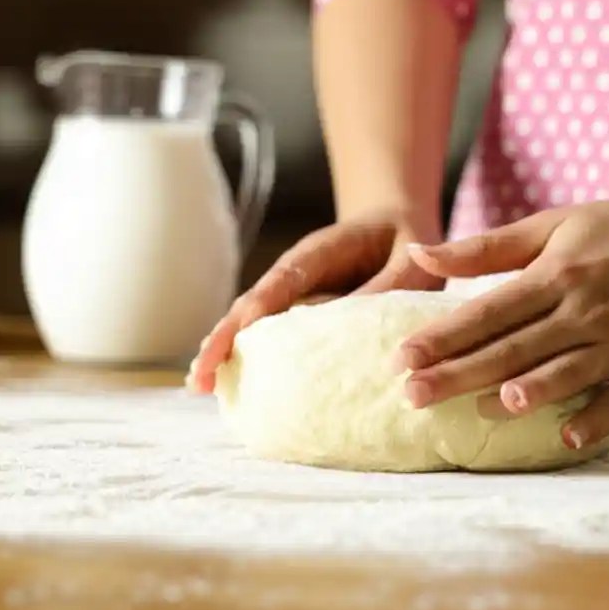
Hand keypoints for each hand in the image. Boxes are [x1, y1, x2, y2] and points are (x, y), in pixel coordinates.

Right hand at [186, 208, 443, 393]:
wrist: (392, 224)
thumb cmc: (403, 239)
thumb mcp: (410, 256)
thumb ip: (390, 285)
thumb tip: (363, 325)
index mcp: (317, 252)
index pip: (281, 281)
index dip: (259, 307)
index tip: (239, 334)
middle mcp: (292, 273)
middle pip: (249, 305)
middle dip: (221, 339)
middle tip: (198, 377)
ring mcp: (288, 293)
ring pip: (247, 322)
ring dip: (221, 351)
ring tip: (199, 385)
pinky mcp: (294, 313)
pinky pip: (265, 335)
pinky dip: (242, 355)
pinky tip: (226, 383)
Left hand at [396, 189, 608, 449]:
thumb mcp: (552, 225)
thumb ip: (484, 249)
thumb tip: (418, 254)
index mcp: (555, 275)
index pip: (484, 313)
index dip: (439, 337)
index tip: (399, 359)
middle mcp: (585, 311)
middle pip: (512, 349)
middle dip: (457, 374)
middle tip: (411, 397)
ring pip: (565, 374)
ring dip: (524, 394)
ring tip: (481, 410)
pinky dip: (595, 419)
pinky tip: (563, 436)